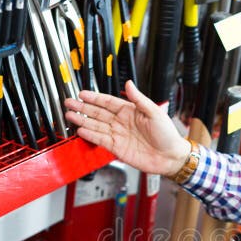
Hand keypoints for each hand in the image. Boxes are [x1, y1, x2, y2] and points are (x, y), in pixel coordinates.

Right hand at [64, 81, 190, 176]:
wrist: (170, 156)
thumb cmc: (167, 135)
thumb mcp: (154, 112)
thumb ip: (139, 99)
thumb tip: (129, 84)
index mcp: (130, 111)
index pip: (108, 102)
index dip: (94, 98)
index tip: (82, 94)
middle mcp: (122, 122)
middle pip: (98, 113)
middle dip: (83, 108)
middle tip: (69, 103)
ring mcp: (118, 135)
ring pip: (96, 126)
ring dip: (83, 121)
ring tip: (70, 115)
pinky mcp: (117, 148)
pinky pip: (100, 140)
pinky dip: (90, 135)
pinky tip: (81, 130)